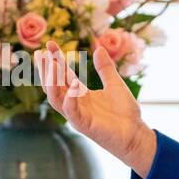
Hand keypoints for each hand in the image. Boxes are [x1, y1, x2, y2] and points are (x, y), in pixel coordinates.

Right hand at [36, 41, 157, 177]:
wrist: (135, 134)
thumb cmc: (125, 113)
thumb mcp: (115, 84)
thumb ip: (105, 68)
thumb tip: (99, 48)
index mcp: (80, 94)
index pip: (63, 75)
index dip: (56, 59)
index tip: (50, 43)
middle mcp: (75, 104)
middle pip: (54, 85)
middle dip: (47, 69)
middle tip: (42, 52)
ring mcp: (77, 115)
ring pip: (56, 99)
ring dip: (52, 83)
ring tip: (52, 65)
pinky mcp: (84, 125)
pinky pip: (72, 112)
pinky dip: (70, 100)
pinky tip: (72, 87)